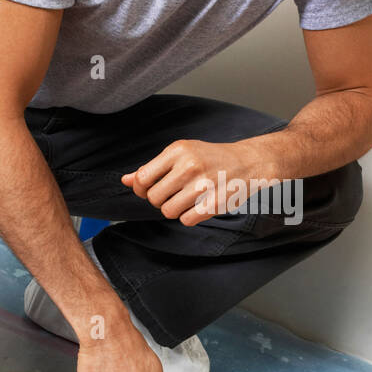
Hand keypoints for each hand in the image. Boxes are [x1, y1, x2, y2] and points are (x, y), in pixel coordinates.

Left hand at [121, 139, 273, 226]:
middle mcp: (189, 166)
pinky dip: (188, 217)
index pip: (143, 178)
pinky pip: (186, 220)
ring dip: (174, 209)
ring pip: (168, 211)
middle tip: (172, 194)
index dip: (141, 189)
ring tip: (186, 200)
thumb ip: (153, 168)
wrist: (247, 162)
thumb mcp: (181, 154)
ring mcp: (203, 185)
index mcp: (178, 150)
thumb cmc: (210, 158)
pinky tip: (197, 206)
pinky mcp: (214, 203)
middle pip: (154, 198)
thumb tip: (125, 180)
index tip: (150, 189)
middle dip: (159, 200)